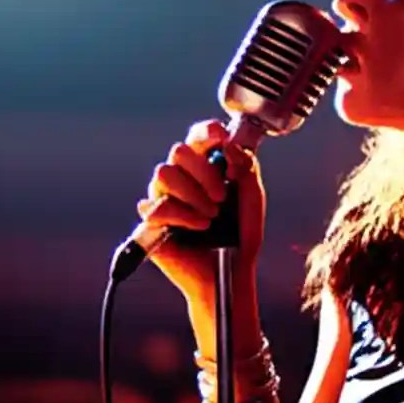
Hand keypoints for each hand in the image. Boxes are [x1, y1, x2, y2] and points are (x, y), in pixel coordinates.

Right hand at [136, 119, 265, 301]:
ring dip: (193, 194)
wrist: (230, 270)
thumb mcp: (251, 197)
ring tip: (211, 215)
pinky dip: (183, 215)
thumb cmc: (240, 234)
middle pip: (178, 150)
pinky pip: (157, 206)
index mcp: (205, 166)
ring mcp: (164, 197)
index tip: (220, 136)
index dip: (206, 131)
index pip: (198, 136)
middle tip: (221, 196)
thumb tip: (230, 145)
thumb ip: (245, 167)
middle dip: (203, 171)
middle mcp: (181, 177)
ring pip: (163, 173)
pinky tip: (199, 226)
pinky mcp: (151, 221)